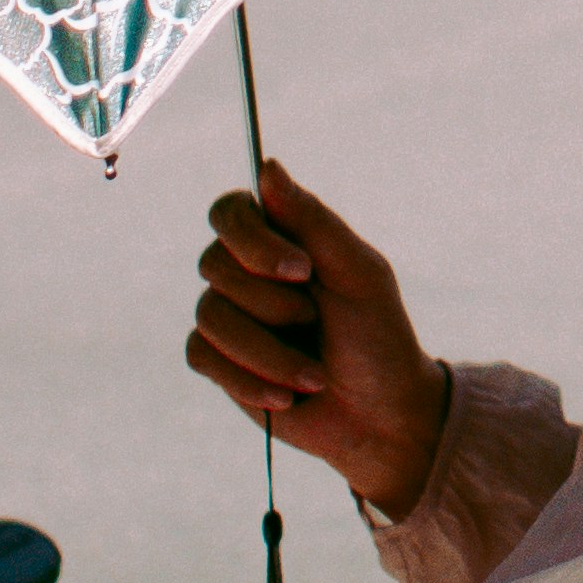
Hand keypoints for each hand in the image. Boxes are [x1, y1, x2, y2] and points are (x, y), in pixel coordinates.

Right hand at [192, 158, 449, 515]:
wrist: (379, 416)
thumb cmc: (378, 337)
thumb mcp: (358, 274)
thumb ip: (313, 221)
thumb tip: (267, 165)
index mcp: (283, 239)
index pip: (230, 211)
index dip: (253, 239)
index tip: (302, 271)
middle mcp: (248, 272)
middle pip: (214, 264)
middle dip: (272, 305)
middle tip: (316, 323)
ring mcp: (230, 317)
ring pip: (210, 316)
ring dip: (268, 353)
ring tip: (314, 376)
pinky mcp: (220, 363)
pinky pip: (203, 356)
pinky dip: (249, 379)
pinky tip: (286, 397)